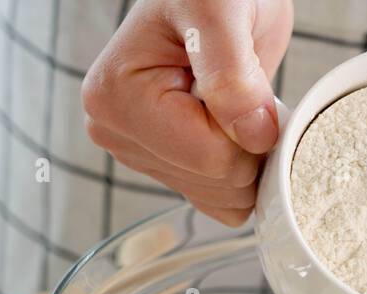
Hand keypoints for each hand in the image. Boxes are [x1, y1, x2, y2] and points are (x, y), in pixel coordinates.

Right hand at [82, 0, 292, 225]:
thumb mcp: (220, 11)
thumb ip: (232, 74)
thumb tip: (251, 136)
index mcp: (115, 96)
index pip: (207, 157)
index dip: (247, 131)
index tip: (248, 86)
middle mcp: (116, 131)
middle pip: (213, 183)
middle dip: (246, 144)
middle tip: (243, 91)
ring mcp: (140, 152)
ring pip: (219, 199)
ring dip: (247, 156)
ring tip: (237, 103)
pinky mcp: (166, 165)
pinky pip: (218, 201)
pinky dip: (242, 171)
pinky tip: (235, 128)